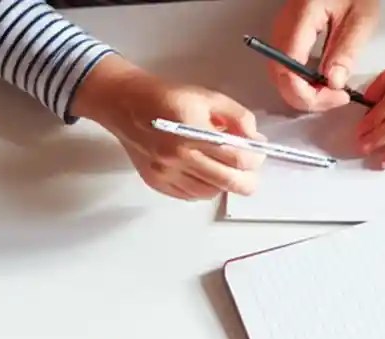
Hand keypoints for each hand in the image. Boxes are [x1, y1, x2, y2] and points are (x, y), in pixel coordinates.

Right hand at [71, 55, 263, 199]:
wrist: (126, 105)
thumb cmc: (167, 97)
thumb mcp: (207, 96)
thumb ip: (237, 116)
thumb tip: (254, 139)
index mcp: (191, 129)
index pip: (236, 156)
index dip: (255, 158)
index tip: (258, 153)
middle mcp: (177, 155)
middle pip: (228, 181)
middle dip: (248, 179)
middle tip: (251, 171)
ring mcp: (166, 172)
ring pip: (211, 192)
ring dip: (224, 182)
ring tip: (223, 166)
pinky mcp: (157, 183)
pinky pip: (191, 195)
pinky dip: (204, 187)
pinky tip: (204, 171)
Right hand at [269, 0, 377, 111]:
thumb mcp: (360, 18)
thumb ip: (346, 51)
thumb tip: (333, 83)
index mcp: (301, 19)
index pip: (288, 71)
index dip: (308, 94)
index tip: (335, 97)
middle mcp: (284, 27)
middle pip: (280, 78)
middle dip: (306, 98)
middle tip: (335, 97)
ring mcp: (282, 32)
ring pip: (280, 76)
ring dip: (304, 92)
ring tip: (331, 92)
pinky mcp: (288, 36)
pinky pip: (286, 68)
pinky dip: (302, 82)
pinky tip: (321, 82)